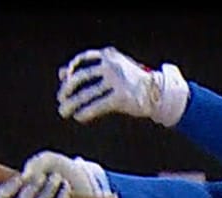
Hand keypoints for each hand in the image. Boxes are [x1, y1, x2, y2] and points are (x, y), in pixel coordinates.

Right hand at [0, 151, 115, 197]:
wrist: (80, 177)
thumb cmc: (56, 167)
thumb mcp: (46, 161)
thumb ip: (35, 165)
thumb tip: (26, 177)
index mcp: (18, 190)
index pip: (6, 196)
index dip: (10, 189)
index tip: (20, 178)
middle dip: (32, 189)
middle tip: (42, 176)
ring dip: (48, 192)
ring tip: (57, 177)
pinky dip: (61, 197)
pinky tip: (66, 185)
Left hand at [56, 46, 189, 126]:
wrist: (160, 93)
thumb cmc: (133, 81)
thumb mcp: (112, 69)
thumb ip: (89, 68)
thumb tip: (61, 74)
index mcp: (109, 56)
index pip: (83, 60)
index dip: (70, 70)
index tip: (64, 79)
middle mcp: (112, 66)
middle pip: (81, 77)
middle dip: (67, 90)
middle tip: (61, 99)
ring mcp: (118, 82)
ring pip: (87, 94)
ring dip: (72, 104)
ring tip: (64, 112)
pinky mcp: (122, 98)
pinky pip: (98, 105)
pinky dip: (86, 112)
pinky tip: (80, 118)